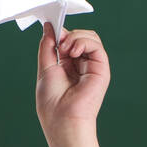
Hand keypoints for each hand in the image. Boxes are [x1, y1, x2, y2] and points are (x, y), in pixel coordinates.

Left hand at [36, 21, 106, 146]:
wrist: (62, 119)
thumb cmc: (52, 102)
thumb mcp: (45, 68)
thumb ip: (48, 46)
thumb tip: (50, 27)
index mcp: (67, 66)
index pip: (68, 40)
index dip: (61, 33)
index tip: (52, 30)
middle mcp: (81, 65)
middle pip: (80, 37)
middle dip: (68, 34)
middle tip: (59, 43)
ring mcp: (92, 67)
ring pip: (90, 38)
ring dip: (76, 37)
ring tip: (67, 48)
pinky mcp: (101, 69)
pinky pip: (96, 46)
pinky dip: (84, 42)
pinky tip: (74, 50)